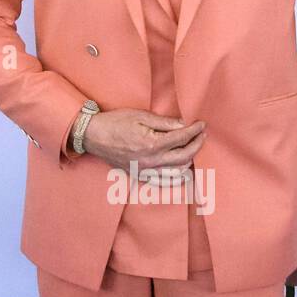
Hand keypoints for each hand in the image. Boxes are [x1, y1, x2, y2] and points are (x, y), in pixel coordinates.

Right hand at [82, 108, 206, 175]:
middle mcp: (151, 161)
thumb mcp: (140, 116)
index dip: (195, 130)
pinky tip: (181, 169)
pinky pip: (163, 180)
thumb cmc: (115, 122)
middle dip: (197, 144)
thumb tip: (183, 124)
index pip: (182, 138)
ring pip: (177, 172)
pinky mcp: (140, 175)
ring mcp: (145, 171)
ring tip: (193, 148)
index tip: (202, 124)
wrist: (94, 136)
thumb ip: (164, 122)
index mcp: (152, 144)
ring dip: (189, 160)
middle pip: (184, 156)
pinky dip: (176, 176)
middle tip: (202, 135)